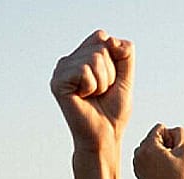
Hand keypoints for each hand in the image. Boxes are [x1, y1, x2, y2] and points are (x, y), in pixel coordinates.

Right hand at [50, 30, 133, 153]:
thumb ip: (124, 55)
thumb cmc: (113, 111)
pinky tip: (84, 98)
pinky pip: (85, 71)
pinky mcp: (58, 81)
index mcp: (83, 57)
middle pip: (101, 47)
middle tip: (102, 92)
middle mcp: (70, 60)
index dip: (115, 59)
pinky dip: (93, 86)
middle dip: (110, 73)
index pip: (103, 38)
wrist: (104, 136)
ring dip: (103, 82)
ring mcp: (61, 70)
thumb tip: (110, 38)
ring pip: (95, 58)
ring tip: (94, 96)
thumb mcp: (125, 79)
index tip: (110, 81)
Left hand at [133, 124, 183, 178]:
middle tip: (172, 163)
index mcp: (147, 146)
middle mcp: (138, 152)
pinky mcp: (137, 169)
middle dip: (165, 146)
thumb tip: (171, 130)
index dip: (172, 139)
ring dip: (160, 154)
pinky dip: (155, 162)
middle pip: (154, 137)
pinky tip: (161, 174)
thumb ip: (180, 134)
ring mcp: (135, 162)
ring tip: (167, 169)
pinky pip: (147, 157)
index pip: (161, 128)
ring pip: (151, 147)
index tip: (175, 154)